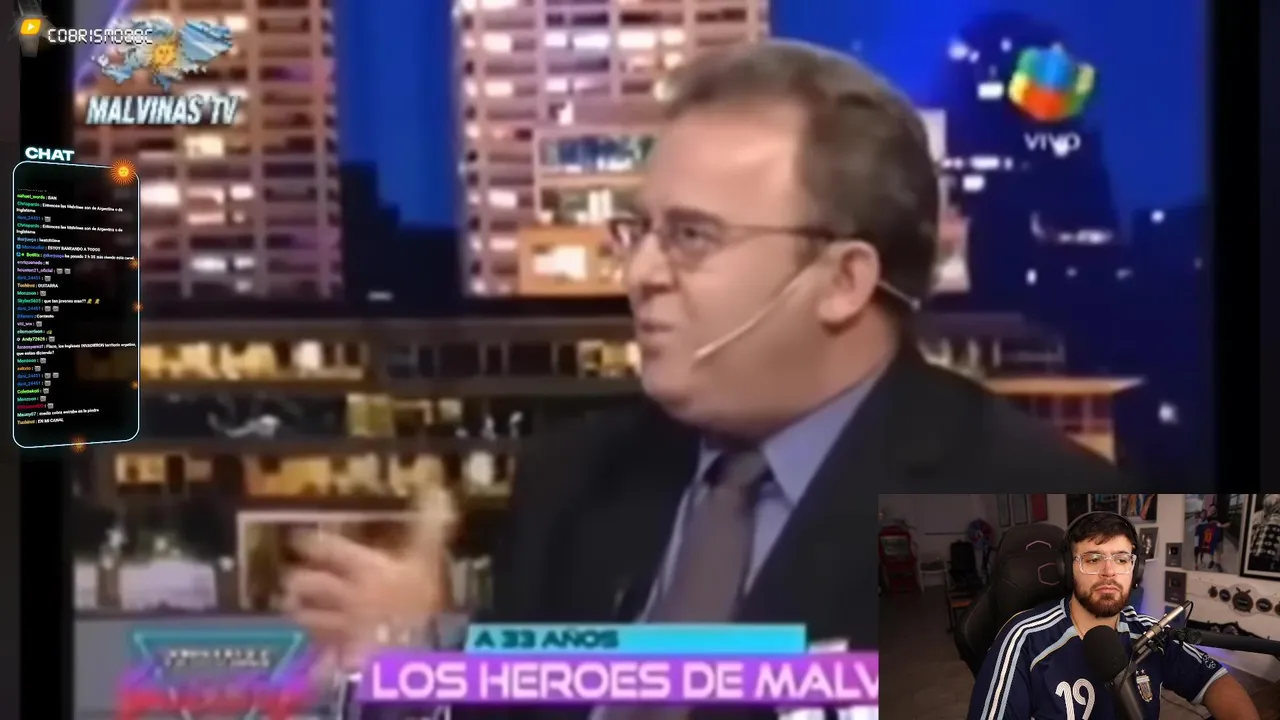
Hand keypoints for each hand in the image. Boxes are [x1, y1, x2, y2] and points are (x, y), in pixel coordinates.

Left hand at [284, 484, 457, 671]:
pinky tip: (315, 647)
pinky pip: (323, 650)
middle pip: (310, 584)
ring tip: (295, 608)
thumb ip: (430, 527)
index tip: (298, 538)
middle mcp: (346, 594)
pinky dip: (316, 649)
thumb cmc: (423, 600)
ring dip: (301, 612)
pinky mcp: (343, 653)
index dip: (310, 542)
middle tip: (292, 579)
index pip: (328, 549)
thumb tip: (437, 493)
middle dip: (299, 581)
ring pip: (309, 617)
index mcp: (364, 568)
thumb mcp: (431, 559)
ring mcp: (342, 626)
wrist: (417, 654)